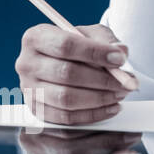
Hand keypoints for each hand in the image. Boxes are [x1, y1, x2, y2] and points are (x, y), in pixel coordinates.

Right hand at [15, 23, 137, 125]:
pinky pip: (65, 118)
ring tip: (121, 93)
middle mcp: (26, 63)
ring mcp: (28, 89)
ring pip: (66, 98)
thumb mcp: (95, 35)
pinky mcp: (37, 110)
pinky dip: (93, 114)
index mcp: (36, 37)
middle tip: (127, 81)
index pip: (66, 45)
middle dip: (102, 79)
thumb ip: (108, 41)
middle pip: (66, 73)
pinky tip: (112, 107)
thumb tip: (120, 52)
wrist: (71, 62)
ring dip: (100, 98)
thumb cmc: (83, 46)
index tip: (120, 59)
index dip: (95, 53)